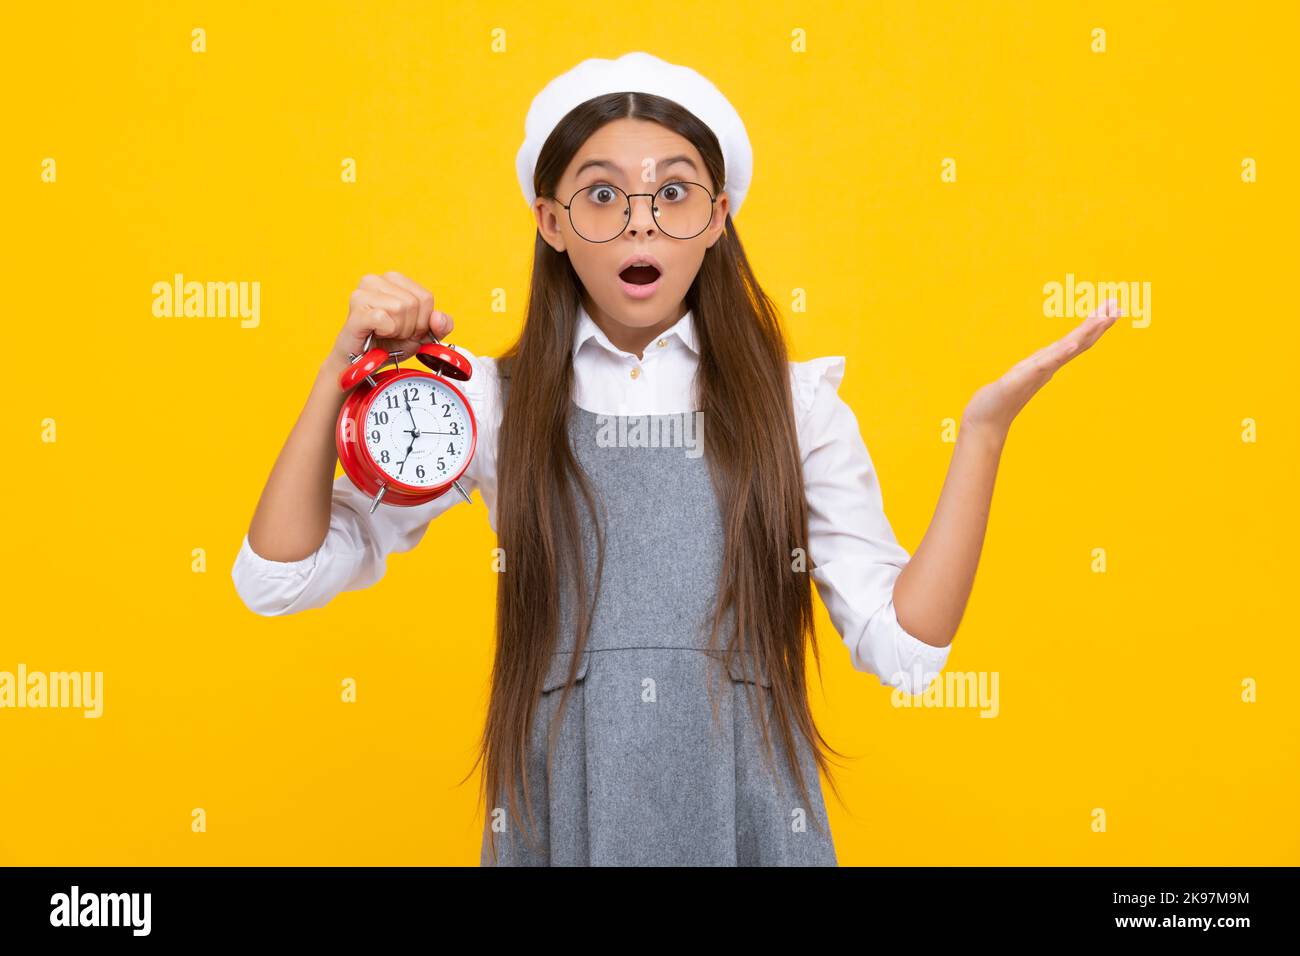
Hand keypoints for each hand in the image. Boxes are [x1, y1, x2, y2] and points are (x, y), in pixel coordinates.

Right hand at [328, 271, 454, 369]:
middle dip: (410, 326)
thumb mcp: (423, 333)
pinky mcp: (355, 311)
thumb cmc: (389, 344)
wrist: (362, 364)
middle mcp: (375, 281)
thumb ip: (441, 325)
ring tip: (385, 333)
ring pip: (400, 308)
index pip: (426, 297)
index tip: (407, 328)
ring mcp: (362, 294)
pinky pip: (383, 319)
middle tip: (394, 333)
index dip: (422, 320)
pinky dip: (386, 332)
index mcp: (392, 280)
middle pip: (414, 302)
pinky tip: (376, 334)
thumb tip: (439, 318)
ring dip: (398, 330)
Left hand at [962, 298, 1122, 436]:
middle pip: (1079, 341)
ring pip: (1067, 349)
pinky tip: (1072, 343)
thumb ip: (1040, 365)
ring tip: (1104, 318)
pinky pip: (1045, 363)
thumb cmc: (1003, 397)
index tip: (1112, 306)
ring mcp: (1038, 372)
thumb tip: (1051, 358)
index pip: (1077, 340)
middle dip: (1098, 324)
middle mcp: (1048, 366)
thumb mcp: (1025, 374)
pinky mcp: (1023, 378)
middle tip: (1118, 306)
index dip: (1095, 324)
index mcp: (1049, 362)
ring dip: (1086, 333)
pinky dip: (1061, 353)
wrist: (987, 419)